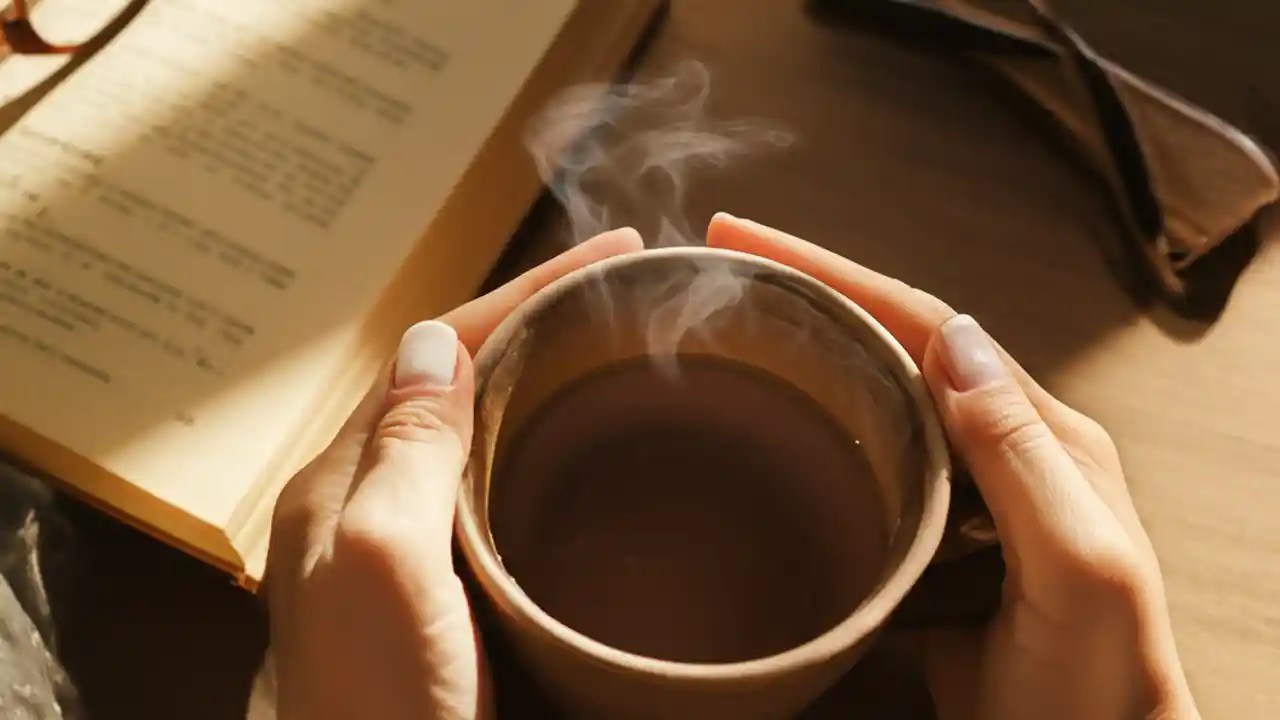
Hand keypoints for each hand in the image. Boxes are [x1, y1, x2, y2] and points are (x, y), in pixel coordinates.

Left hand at [262, 228, 642, 719]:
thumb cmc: (380, 703)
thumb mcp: (382, 564)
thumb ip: (405, 451)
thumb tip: (433, 337)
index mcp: (343, 483)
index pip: (436, 353)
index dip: (524, 293)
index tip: (617, 252)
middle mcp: (374, 504)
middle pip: (459, 383)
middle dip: (537, 323)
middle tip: (627, 292)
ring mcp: (414, 551)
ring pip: (482, 435)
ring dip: (543, 379)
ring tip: (620, 346)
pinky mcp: (455, 593)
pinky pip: (500, 494)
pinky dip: (548, 449)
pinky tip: (592, 450)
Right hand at [706, 214, 1199, 719]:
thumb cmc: (1099, 687)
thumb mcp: (1077, 567)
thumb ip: (1023, 457)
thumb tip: (954, 341)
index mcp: (1039, 438)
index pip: (925, 324)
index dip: (833, 271)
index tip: (744, 239)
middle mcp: (1001, 451)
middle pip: (895, 343)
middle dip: (813, 292)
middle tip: (724, 269)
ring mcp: (964, 498)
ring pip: (877, 396)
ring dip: (813, 350)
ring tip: (736, 327)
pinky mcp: (932, 545)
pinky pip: (869, 463)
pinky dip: (817, 430)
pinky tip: (776, 432)